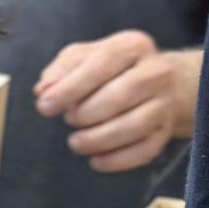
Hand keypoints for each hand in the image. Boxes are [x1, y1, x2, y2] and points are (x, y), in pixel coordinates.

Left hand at [34, 32, 201, 172]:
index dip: (70, 88)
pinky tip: (95, 160)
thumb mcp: (86, 57)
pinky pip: (143, 151)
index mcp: (132, 46)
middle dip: (85, 114)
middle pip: (118, 97)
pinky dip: (116, 160)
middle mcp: (156, 72)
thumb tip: (43, 90)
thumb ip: (61, 70)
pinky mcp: (165, 131)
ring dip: (97, 140)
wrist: (164, 83)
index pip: (101, 64)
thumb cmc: (113, 69)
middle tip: (69, 119)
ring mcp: (164, 103)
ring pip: (132, 126)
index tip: (45, 106)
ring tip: (76, 142)